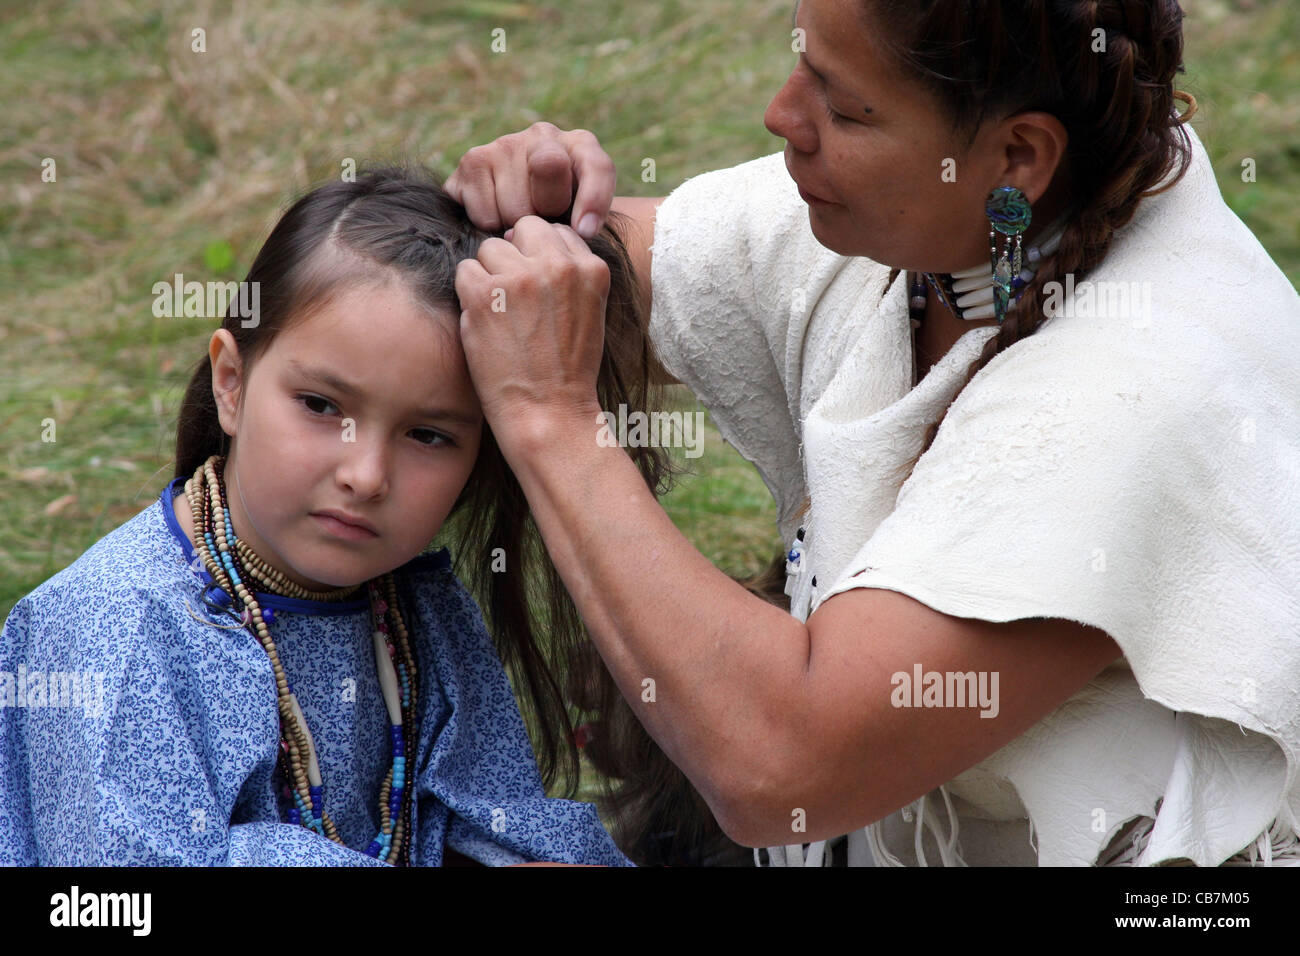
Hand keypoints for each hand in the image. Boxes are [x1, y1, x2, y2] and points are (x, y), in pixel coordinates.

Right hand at [445, 122, 616, 237]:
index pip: (594, 165)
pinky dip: (491, 228)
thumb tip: (582, 230)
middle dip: (548, 213)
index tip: (586, 231)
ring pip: (514, 207)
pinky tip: (497, 215)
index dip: (593, 199)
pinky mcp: (472, 161)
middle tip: (545, 220)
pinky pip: (485, 215)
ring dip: (518, 227)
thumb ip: (594, 216)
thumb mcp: (589, 213)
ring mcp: (504, 144)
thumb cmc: (562, 215)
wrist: (517, 206)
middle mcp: (542, 135)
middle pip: (549, 177)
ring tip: (521, 220)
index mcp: (580, 145)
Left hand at [454, 216, 608, 433]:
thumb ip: (566, 272)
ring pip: (490, 248)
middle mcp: (558, 265)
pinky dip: (468, 295)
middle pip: (523, 228)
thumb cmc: (567, 369)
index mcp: (591, 268)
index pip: (556, 232)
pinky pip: (464, 270)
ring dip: (489, 276)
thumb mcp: (588, 311)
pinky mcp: (485, 293)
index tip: (539, 289)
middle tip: (515, 298)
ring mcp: (520, 277)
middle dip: (515, 255)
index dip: (540, 257)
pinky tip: (485, 323)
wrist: (550, 413)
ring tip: (501, 315)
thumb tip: (519, 238)